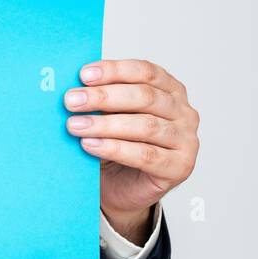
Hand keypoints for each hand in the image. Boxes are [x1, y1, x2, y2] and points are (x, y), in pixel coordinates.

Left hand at [64, 59, 199, 243]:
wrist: (121, 188)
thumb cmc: (116, 146)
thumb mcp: (109, 116)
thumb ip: (101, 100)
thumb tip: (75, 87)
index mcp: (170, 89)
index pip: (145, 72)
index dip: (114, 70)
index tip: (83, 74)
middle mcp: (183, 112)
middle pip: (145, 97)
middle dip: (103, 97)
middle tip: (71, 101)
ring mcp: (186, 140)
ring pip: (145, 126)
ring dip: (105, 125)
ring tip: (75, 125)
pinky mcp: (180, 166)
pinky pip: (145, 155)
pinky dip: (114, 148)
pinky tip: (90, 145)